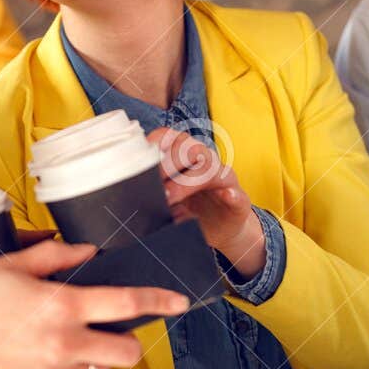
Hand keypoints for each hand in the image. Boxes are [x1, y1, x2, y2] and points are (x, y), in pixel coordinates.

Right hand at [0, 239, 189, 368]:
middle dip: (126, 341)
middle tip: (109, 330)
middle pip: (126, 352)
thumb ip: (53, 258)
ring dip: (93, 358)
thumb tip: (86, 253)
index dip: (159, 301)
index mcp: (61, 306)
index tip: (179, 302)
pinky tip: (37, 358)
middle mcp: (64, 344)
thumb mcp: (8, 264)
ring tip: (62, 342)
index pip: (127, 303)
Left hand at [150, 126, 265, 277]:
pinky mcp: (239, 200)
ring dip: (189, 181)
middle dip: (168, 163)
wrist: (219, 230)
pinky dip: (232, 194)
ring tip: (171, 198)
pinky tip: (226, 196)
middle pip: (190, 148)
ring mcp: (223, 179)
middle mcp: (205, 161)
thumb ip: (152, 196)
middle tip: (152, 186)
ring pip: (211, 166)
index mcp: (185, 156)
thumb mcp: (166, 203)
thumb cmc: (188, 212)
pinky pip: (238, 193)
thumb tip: (129, 203)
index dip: (155, 145)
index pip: (170, 137)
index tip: (140, 161)